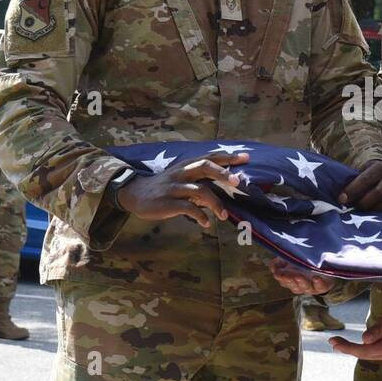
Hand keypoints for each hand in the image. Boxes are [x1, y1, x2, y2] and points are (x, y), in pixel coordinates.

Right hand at [116, 152, 248, 226]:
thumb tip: (223, 186)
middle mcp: (181, 173)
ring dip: (215, 203)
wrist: (135, 194)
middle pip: (204, 167)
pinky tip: (206, 224)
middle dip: (222, 173)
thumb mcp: (182, 178)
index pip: (210, 157)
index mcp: (186, 166)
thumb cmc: (165, 187)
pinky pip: (187, 208)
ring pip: (199, 190)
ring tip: (224, 215)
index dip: (228, 157)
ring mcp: (174, 187)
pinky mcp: (168, 203)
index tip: (246, 157)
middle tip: (238, 182)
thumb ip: (200, 180)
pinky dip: (200, 216)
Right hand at [270, 257, 332, 295]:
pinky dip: (318, 283)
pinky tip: (316, 278)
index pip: (284, 281)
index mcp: (291, 280)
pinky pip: (320, 287)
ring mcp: (312, 287)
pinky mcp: (323, 286)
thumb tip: (272, 267)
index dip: (281, 277)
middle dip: (290, 280)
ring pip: (305, 287)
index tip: (278, 272)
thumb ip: (280, 262)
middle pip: (293, 286)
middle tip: (287, 275)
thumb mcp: (290, 258)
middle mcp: (300, 285)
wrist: (324, 261)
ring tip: (299, 276)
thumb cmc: (304, 260)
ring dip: (301, 282)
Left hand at [329, 305, 381, 359]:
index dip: (347, 348)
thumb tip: (363, 339)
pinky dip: (364, 348)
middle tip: (333, 341)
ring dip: (354, 349)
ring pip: (369, 354)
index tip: (334, 342)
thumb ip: (379, 329)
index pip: (364, 351)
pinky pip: (375, 352)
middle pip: (364, 355)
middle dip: (347, 349)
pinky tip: (357, 344)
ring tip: (340, 343)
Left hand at [339, 161, 381, 210]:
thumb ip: (352, 180)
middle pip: (377, 193)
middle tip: (351, 208)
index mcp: (379, 167)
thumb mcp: (360, 170)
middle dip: (362, 203)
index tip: (341, 199)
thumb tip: (339, 196)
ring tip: (363, 214)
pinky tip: (380, 218)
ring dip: (374, 210)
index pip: (365, 179)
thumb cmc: (367, 173)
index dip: (352, 190)